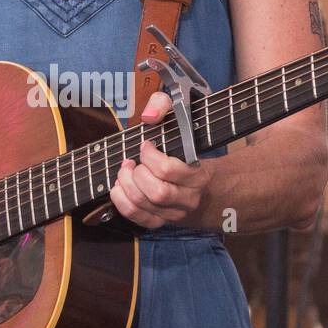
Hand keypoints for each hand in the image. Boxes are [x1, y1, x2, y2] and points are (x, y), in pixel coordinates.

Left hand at [109, 90, 212, 228]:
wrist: (207, 186)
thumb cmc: (188, 149)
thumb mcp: (181, 120)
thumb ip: (164, 106)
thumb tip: (148, 117)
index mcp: (199, 175)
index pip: (169, 170)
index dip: (149, 156)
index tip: (145, 145)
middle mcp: (189, 198)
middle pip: (157, 193)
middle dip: (137, 174)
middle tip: (131, 162)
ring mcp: (175, 213)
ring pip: (144, 205)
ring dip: (126, 185)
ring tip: (125, 171)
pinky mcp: (161, 221)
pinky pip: (137, 218)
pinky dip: (122, 202)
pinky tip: (120, 187)